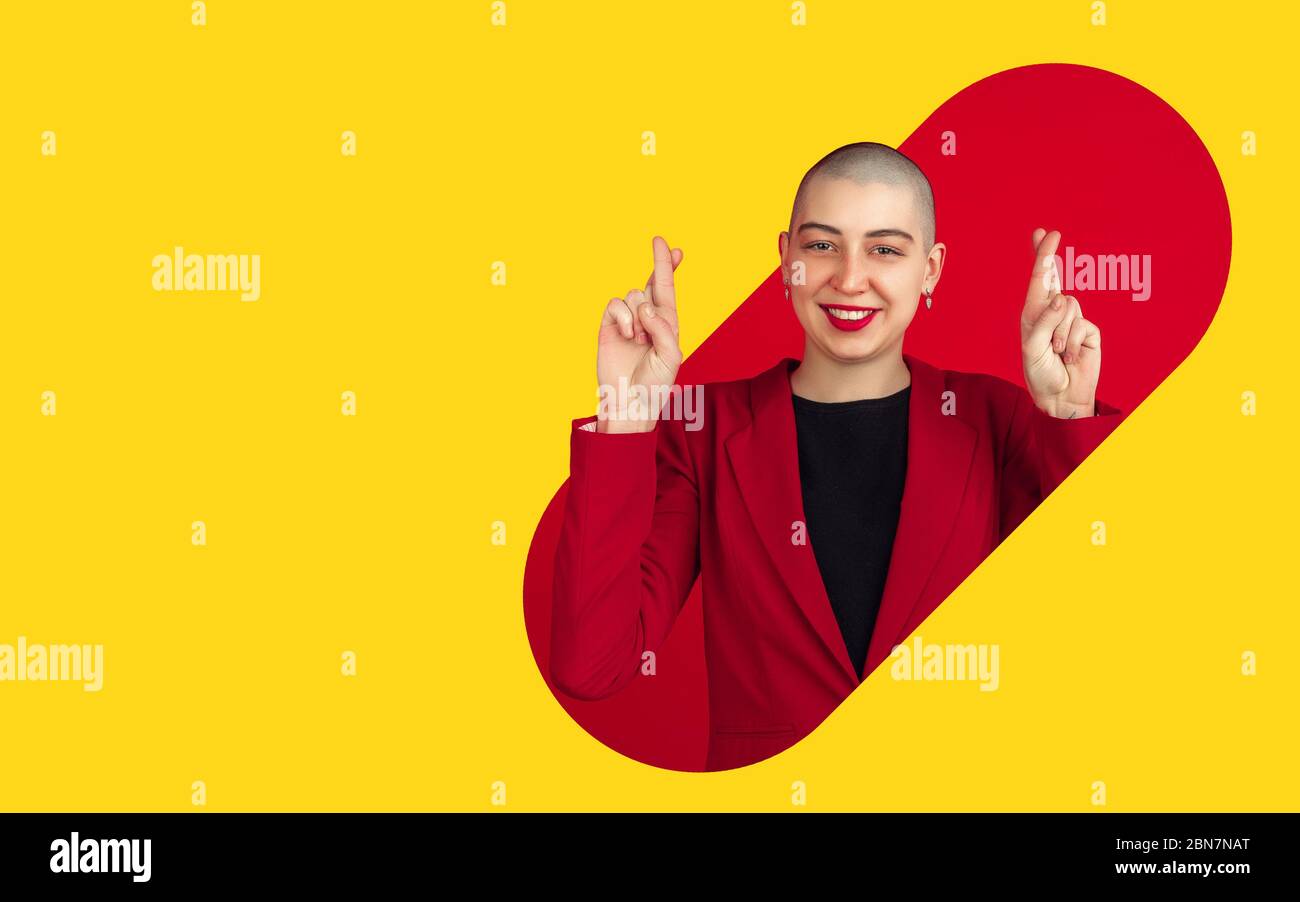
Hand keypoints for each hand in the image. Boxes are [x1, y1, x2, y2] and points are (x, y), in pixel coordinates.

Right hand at [596, 236, 684, 431]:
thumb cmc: (654, 383)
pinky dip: (624, 316)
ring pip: (634, 294)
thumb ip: (663, 328)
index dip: (668, 266)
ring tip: (640, 340)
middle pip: (651, 282)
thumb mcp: (671, 356)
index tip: (672, 247)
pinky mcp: (609, 325)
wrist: (629, 400)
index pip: (668, 289)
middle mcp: (647, 318)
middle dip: (659, 262)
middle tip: (659, 242)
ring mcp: (627, 321)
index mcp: (667, 323)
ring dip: (639, 315)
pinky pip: (616, 304)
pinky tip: (628, 334)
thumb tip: (645, 306)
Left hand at [1020, 228, 1100, 417]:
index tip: (1044, 234)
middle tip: (1051, 233)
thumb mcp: (1032, 349)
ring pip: (1069, 306)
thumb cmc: (1041, 374)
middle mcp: (1052, 312)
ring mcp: (1071, 320)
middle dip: (1050, 256)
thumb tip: (1061, 296)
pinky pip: (1082, 324)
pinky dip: (1072, 342)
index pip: (1039, 280)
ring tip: (1056, 351)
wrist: (1062, 396)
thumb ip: (1044, 322)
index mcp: (1033, 314)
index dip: (1042, 256)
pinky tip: (1068, 356)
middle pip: (1056, 277)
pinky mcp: (1088, 331)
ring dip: (1060, 332)